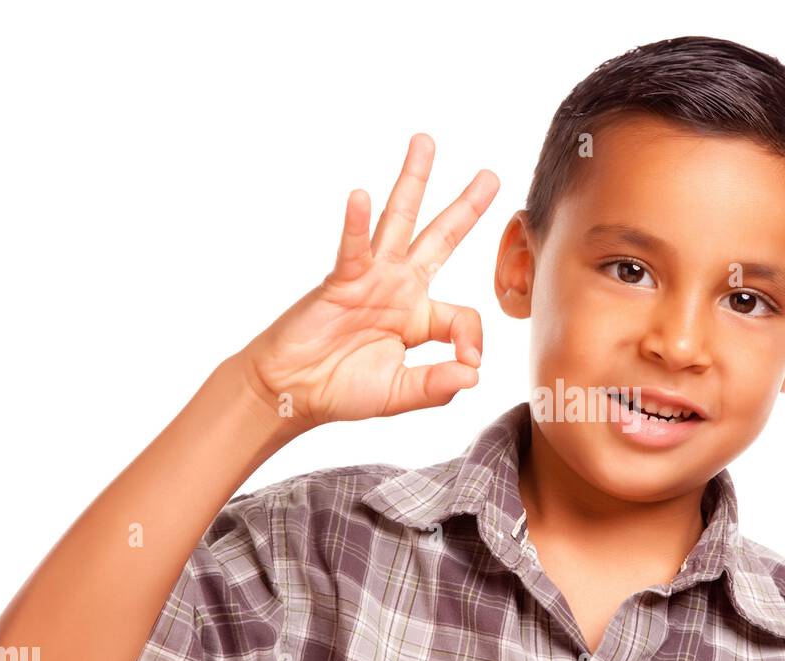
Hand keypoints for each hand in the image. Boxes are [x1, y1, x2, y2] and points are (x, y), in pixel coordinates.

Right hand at [238, 133, 498, 430]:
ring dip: (412, 182)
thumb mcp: (401, 393)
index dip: (473, 339)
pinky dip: (353, 223)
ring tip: (425, 144)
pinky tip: (359, 195)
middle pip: (441, 239)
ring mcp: (371, 280)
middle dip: (466, 208)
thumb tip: (474, 374)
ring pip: (397, 222)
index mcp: (420, 317)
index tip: (470, 363)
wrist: (293, 391)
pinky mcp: (340, 281)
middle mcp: (400, 289)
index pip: (464, 315)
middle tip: (490, 176)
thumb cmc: (343, 390)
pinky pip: (351, 248)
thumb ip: (437, 385)